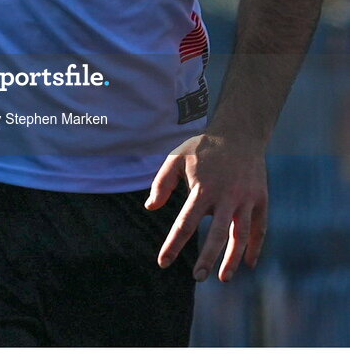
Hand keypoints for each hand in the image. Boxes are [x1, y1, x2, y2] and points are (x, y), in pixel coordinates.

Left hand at [145, 132, 267, 282]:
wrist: (239, 133)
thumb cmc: (203, 148)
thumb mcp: (177, 157)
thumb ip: (162, 182)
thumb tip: (150, 207)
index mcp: (203, 188)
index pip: (186, 222)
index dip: (173, 244)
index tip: (163, 262)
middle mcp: (226, 196)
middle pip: (217, 234)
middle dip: (208, 259)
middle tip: (198, 278)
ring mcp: (246, 198)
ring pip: (241, 235)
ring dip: (233, 258)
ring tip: (223, 278)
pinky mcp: (260, 199)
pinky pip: (259, 228)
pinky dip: (255, 247)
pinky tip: (249, 263)